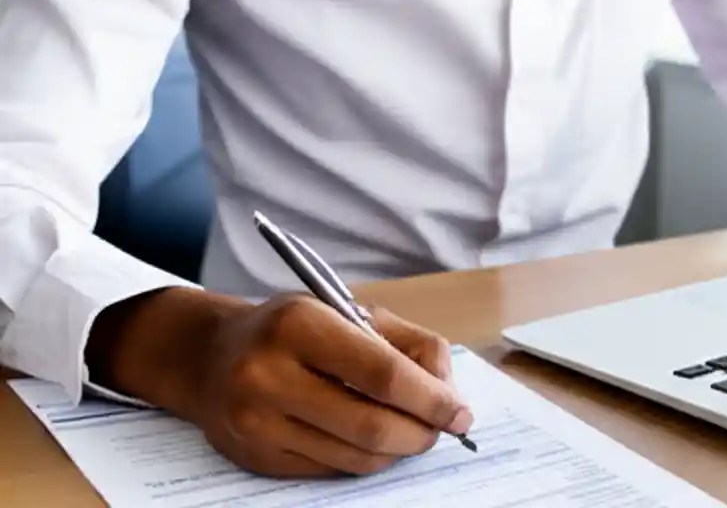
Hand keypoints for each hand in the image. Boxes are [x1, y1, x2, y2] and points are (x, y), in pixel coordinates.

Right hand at [87, 288, 472, 477]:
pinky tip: (370, 439)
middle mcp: (269, 373)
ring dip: (397, 450)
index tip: (461, 413)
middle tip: (442, 429)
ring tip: (411, 431)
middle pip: (371, 425)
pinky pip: (331, 470)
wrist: (209, 356)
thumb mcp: (350, 312)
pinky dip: (364, 459)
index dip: (433, 400)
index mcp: (300, 324)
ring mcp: (256, 421)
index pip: (384, 374)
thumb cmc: (294, 330)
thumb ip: (410, 344)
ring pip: (355, 457)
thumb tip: (449, 393)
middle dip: (421, 433)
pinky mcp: (255, 457)